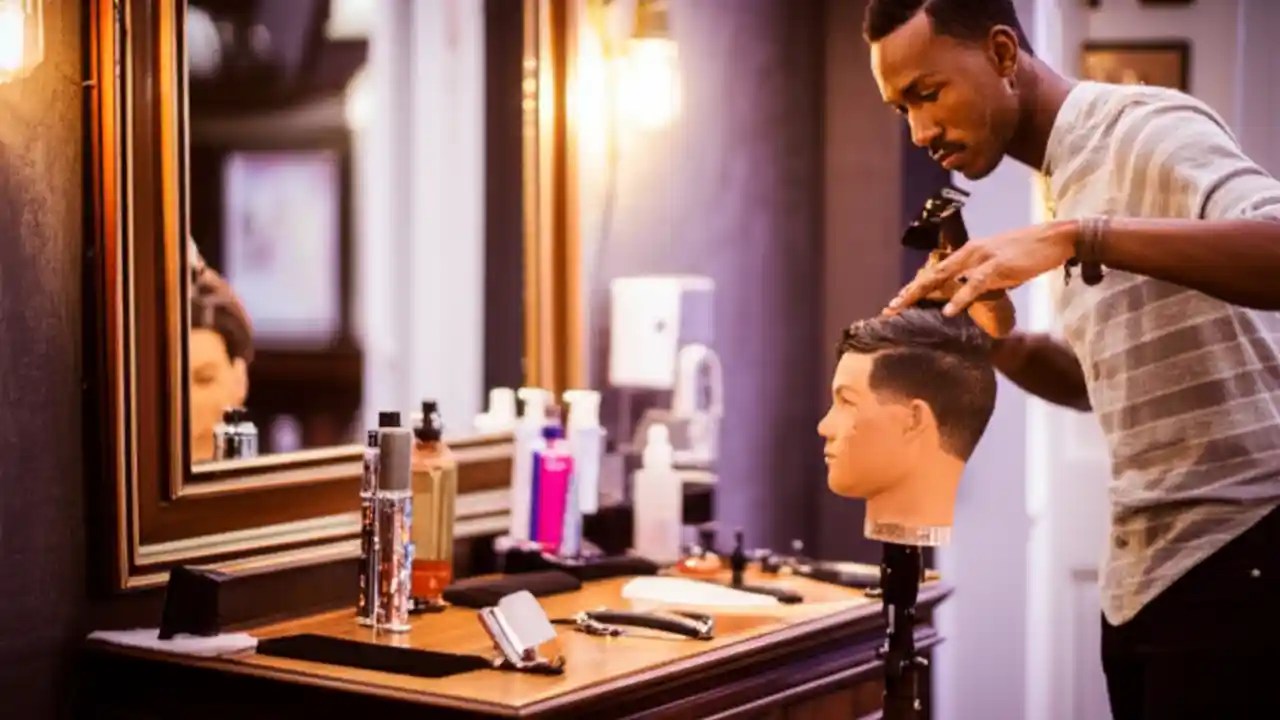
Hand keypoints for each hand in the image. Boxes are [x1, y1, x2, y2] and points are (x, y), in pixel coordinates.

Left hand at [885, 220, 1077, 317]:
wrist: (1056, 238)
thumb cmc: (1029, 254)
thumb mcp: (999, 268)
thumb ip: (981, 280)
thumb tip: (969, 295)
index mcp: (970, 253)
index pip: (936, 272)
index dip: (916, 287)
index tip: (897, 302)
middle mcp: (971, 252)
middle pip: (933, 273)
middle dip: (909, 291)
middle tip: (889, 307)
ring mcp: (983, 258)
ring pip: (945, 276)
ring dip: (922, 292)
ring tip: (903, 306)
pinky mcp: (999, 266)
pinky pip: (975, 284)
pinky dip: (960, 298)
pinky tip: (948, 310)